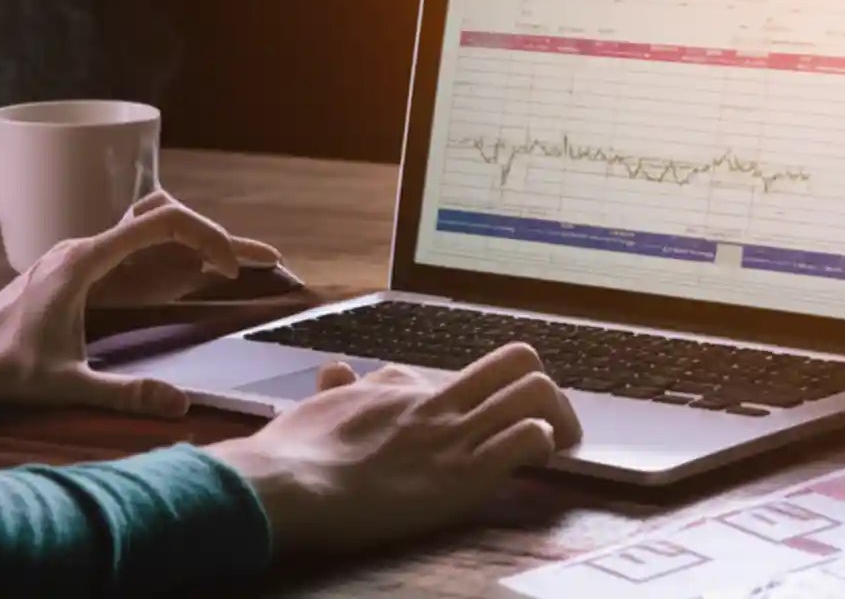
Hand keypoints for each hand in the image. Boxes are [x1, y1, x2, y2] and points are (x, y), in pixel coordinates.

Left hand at [0, 191, 284, 415]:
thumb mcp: (64, 385)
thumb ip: (123, 394)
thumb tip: (182, 403)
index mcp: (85, 261)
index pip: (159, 223)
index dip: (206, 237)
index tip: (231, 270)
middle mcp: (88, 248)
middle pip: (165, 216)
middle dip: (218, 235)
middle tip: (266, 261)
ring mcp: (86, 256)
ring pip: (153, 227)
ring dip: (199, 240)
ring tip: (243, 263)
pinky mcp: (85, 270)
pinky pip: (139, 249)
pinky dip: (176, 254)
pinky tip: (199, 275)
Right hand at [207, 342, 581, 555]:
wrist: (285, 484)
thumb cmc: (291, 453)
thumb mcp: (316, 407)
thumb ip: (338, 389)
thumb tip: (337, 369)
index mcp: (401, 388)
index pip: (464, 374)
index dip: (487, 397)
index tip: (490, 420)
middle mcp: (435, 402)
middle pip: (515, 360)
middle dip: (541, 388)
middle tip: (545, 422)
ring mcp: (452, 434)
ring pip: (535, 390)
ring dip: (558, 416)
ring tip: (558, 443)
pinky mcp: (464, 473)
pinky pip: (528, 438)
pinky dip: (544, 446)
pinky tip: (537, 461)